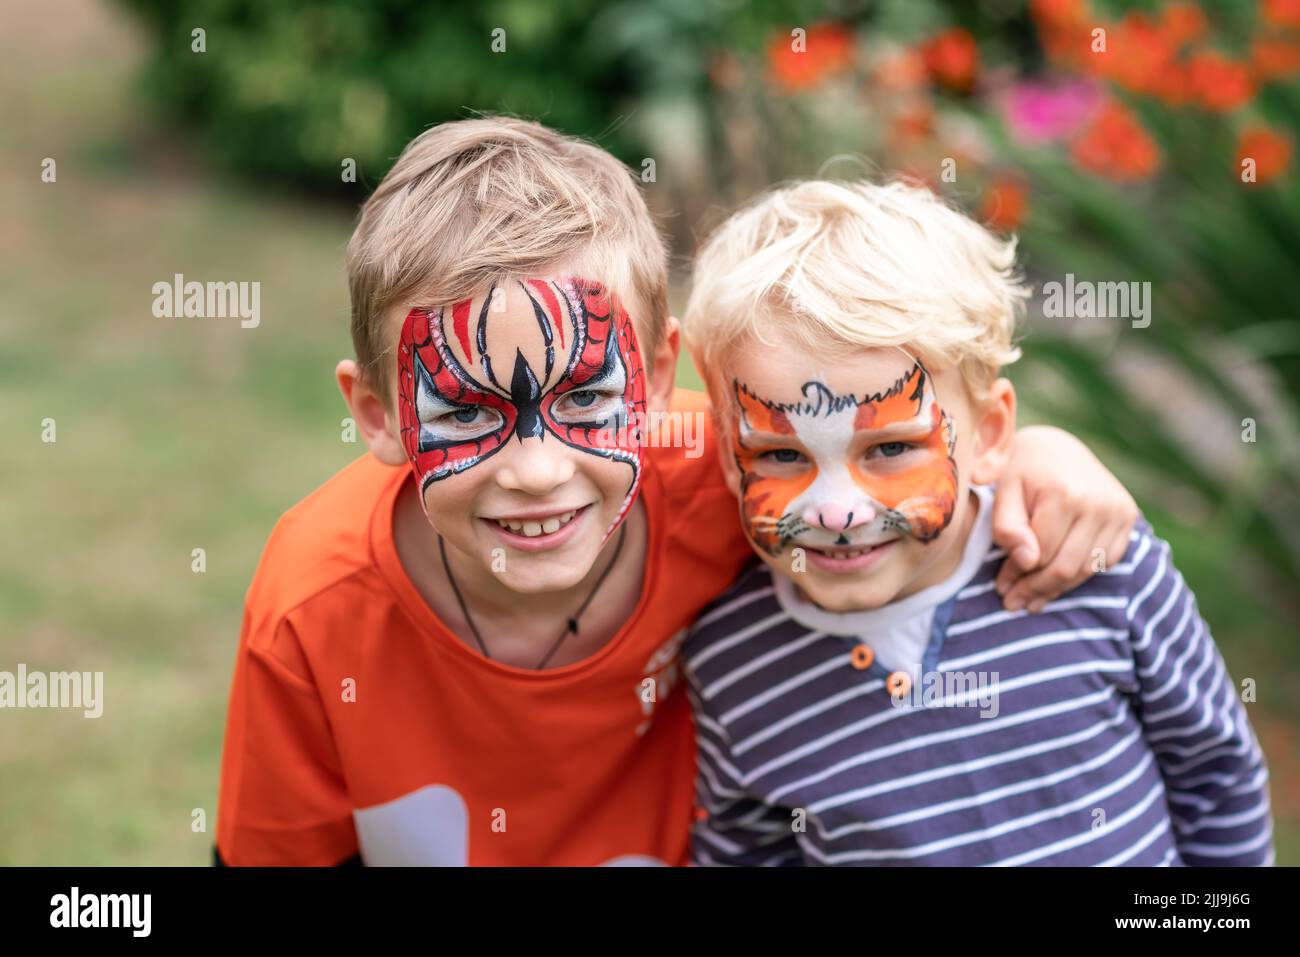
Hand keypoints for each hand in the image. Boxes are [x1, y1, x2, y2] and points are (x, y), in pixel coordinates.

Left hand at [990, 425, 1137, 612]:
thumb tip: (1027, 561)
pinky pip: (1105, 560)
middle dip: (1035, 590)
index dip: (1017, 576)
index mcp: (1064, 493)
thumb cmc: (1022, 471)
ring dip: (1057, 589)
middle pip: (1065, 566)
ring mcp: (1118, 510)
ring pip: (1086, 569)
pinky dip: (1080, 575)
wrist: (1055, 447)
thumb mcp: (1004, 492)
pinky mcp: (1127, 517)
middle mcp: (1098, 502)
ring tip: (1031, 600)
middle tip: (1013, 603)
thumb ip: (1008, 527)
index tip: (1000, 587)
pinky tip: (1056, 582)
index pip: (1039, 554)